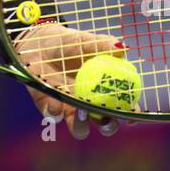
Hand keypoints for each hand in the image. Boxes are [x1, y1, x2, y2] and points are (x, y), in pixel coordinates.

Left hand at [13, 22, 137, 138]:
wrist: (38, 42)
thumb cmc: (67, 43)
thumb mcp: (84, 41)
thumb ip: (101, 44)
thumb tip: (122, 47)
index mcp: (104, 90)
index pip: (122, 107)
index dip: (130, 115)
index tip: (131, 116)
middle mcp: (89, 104)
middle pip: (105, 125)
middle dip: (108, 127)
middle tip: (105, 119)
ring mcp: (69, 109)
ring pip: (79, 129)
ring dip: (81, 125)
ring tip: (80, 110)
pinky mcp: (49, 108)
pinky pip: (54, 116)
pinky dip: (55, 110)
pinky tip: (54, 99)